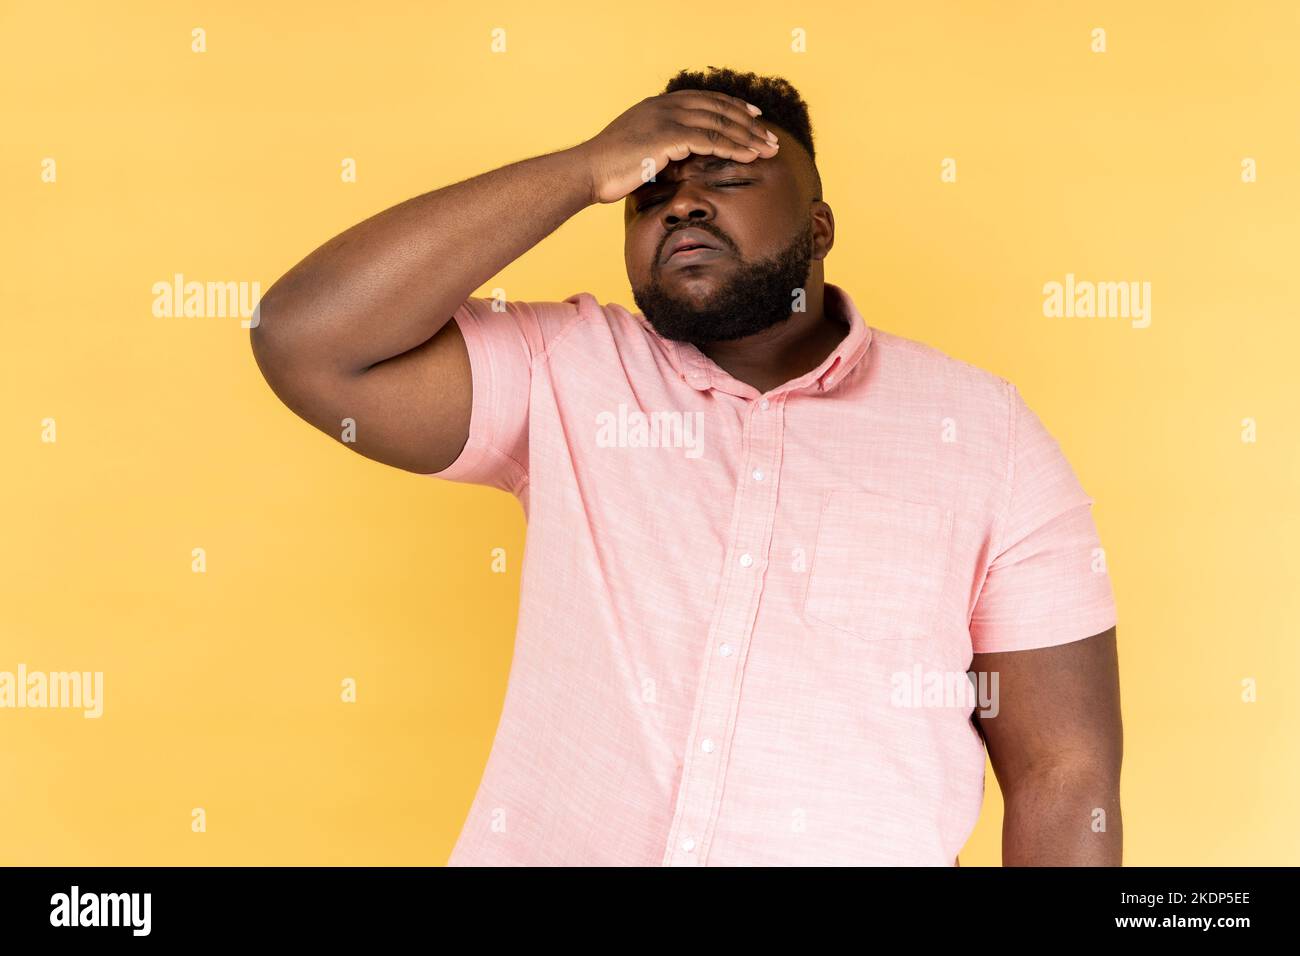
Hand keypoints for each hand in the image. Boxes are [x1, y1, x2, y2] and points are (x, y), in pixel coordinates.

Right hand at [576, 89, 780, 204]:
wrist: (587, 172)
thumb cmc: (610, 169)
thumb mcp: (639, 148)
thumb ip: (662, 144)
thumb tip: (680, 157)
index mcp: (659, 104)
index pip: (705, 100)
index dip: (733, 107)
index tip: (754, 116)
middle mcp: (665, 106)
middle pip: (718, 109)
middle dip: (749, 123)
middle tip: (771, 137)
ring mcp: (666, 119)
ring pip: (719, 123)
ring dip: (748, 137)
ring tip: (769, 149)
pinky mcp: (667, 137)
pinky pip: (710, 140)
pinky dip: (733, 147)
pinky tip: (749, 156)